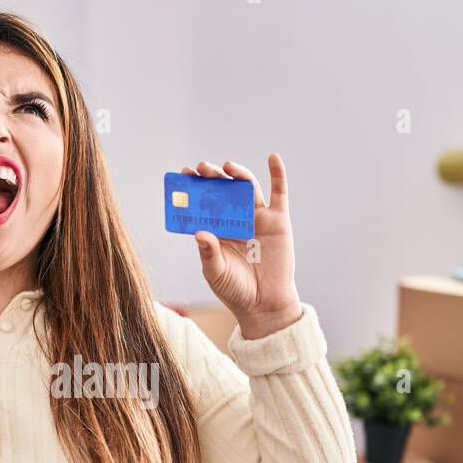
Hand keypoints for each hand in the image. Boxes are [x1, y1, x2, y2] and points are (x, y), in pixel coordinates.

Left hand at [182, 153, 302, 338]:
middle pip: (223, 191)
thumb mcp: (216, 273)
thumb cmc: (235, 290)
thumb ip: (208, 253)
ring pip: (246, 188)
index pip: (202, 203)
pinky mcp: (278, 220)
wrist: (264, 304)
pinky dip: (278, 174)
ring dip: (238, 174)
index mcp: (216, 229)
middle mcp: (236, 219)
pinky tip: (273, 158)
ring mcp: (257, 218)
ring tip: (227, 167)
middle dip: (212, 178)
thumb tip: (199, 232)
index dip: (194, 188)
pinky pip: (279, 193)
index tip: (183, 175)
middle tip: (202, 168)